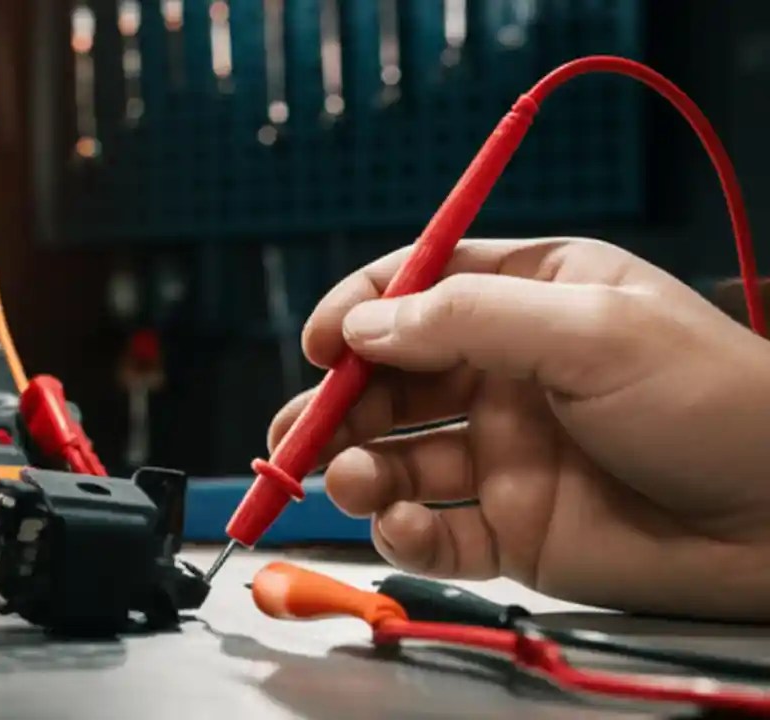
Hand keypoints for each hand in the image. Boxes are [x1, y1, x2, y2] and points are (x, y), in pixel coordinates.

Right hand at [271, 237, 769, 620]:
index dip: (360, 310)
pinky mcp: (512, 530)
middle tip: (301, 432)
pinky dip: (403, 532)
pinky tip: (404, 526)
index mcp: (530, 299)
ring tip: (351, 481)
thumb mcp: (591, 329)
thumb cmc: (713, 401)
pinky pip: (433, 530)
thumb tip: (363, 325)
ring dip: (359, 469)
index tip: (319, 343)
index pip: (419, 288)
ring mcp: (505, 455)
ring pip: (399, 458)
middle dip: (338, 404)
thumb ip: (469, 317)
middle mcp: (506, 374)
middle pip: (391, 380)